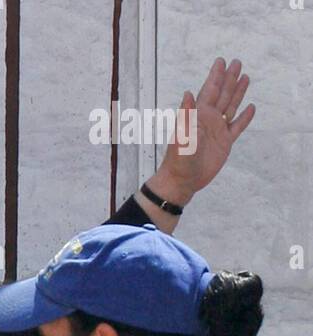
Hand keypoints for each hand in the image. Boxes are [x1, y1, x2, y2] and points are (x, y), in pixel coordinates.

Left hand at [154, 57, 255, 205]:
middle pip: (223, 94)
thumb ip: (187, 114)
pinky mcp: (225, 143)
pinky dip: (244, 117)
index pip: (210, 90)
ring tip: (246, 77)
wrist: (182, 181)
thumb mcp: (182, 135)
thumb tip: (187, 92)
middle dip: (230, 78)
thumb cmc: (179, 159)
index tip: (221, 61)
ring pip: (231, 106)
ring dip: (238, 92)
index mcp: (199, 115)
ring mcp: (218, 130)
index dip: (216, 76)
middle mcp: (209, 119)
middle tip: (237, 62)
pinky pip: (237, 127)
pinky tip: (251, 108)